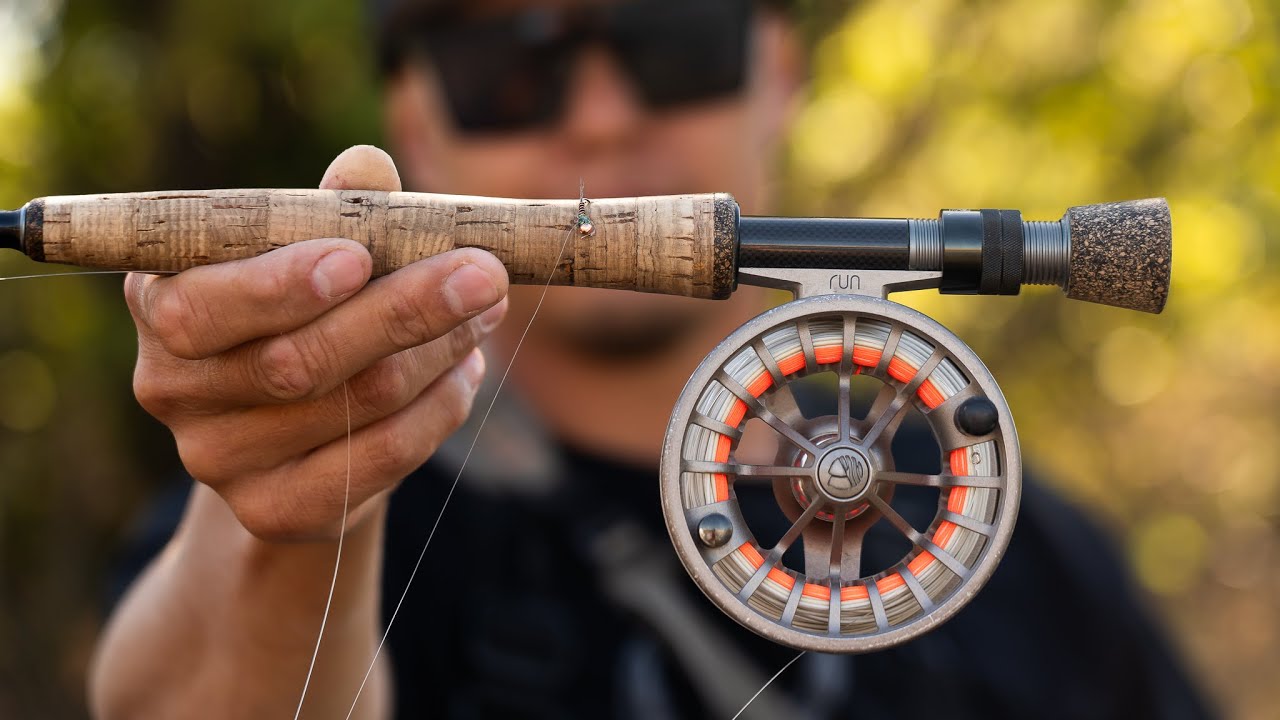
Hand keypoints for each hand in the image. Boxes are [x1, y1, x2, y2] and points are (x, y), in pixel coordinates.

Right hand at [124, 145, 508, 541]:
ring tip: (487, 311)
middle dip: (405, 311)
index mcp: (161, 305)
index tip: (360, 255)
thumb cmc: (305, 311)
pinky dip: (440, 409)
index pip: (200, 306)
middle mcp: (172, 390)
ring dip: (441, 351)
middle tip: (485, 275)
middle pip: (296, 361)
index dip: (279, 284)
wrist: (297, 433)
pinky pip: (382, 458)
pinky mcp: (278, 512)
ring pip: (356, 403)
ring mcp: (220, 462)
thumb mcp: (311, 250)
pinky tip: (466, 371)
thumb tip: (367, 170)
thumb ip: (333, 208)